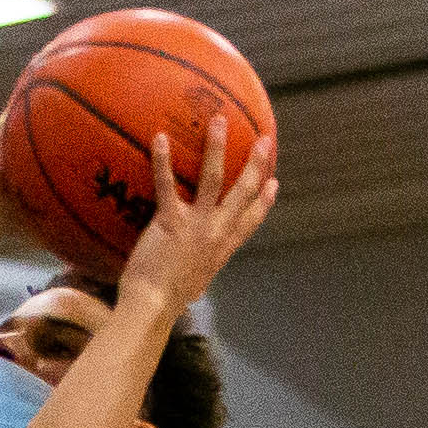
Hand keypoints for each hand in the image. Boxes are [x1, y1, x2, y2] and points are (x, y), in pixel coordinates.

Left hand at [118, 119, 278, 313]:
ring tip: (218, 121)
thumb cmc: (166, 299)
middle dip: (257, 162)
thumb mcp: (195, 281)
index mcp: (224, 246)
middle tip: (264, 139)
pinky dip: (164, 161)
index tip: (274, 181)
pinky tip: (160, 139)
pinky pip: (167, 185)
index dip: (265, 199)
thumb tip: (194, 268)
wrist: (153, 306)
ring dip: (217, 147)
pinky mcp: (170, 222)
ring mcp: (197, 224)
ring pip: (213, 178)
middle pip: (244, 190)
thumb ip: (199, 264)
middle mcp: (217, 231)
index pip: (252, 219)